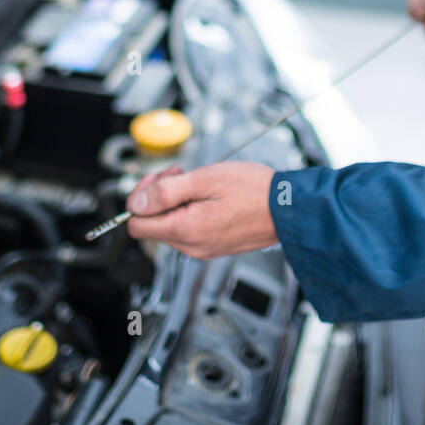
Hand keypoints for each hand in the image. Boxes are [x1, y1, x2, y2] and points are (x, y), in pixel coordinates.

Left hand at [124, 161, 276, 258]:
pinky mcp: (213, 246)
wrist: (288, 207)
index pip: (136, 225)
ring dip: (175, 201)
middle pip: (152, 224)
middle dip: (159, 196)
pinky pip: (187, 230)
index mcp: (186, 231)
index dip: (140, 198)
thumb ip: (166, 191)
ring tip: (196, 183)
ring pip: (169, 226)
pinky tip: (206, 196)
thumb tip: (137, 203)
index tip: (157, 180)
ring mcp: (203, 249)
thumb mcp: (205, 179)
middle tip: (179, 175)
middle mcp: (191, 247)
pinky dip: (189, 211)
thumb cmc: (254, 190)